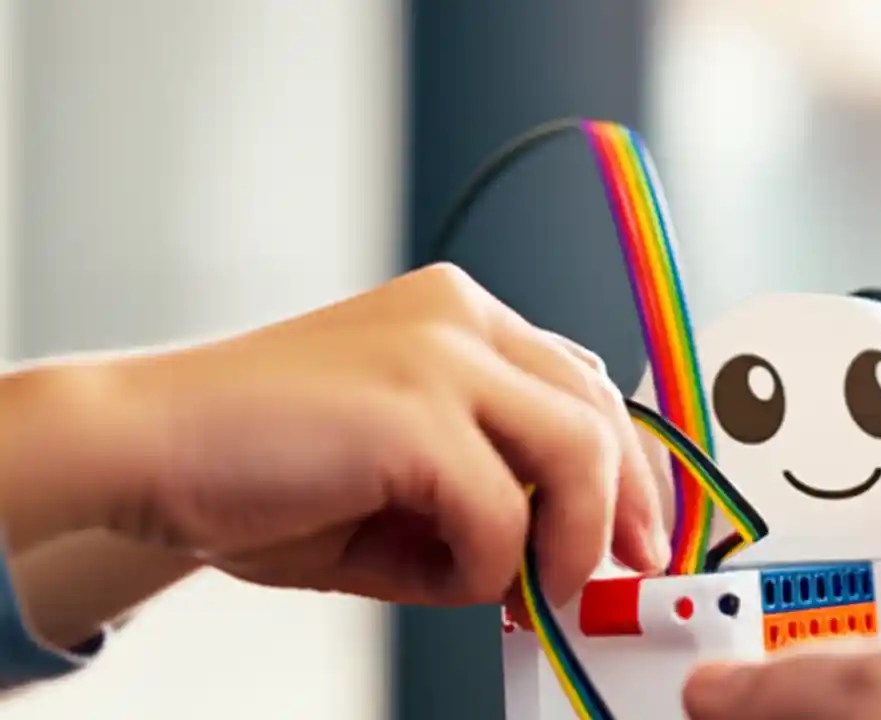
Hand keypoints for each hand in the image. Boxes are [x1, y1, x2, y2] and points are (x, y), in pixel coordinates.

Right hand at [0, 262, 666, 606]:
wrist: (142, 448)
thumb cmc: (264, 466)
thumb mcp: (402, 477)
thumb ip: (488, 496)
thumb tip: (559, 559)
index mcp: (459, 319)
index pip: (583, 383)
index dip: (628, 467)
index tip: (636, 536)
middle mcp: (460, 318)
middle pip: (600, 409)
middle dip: (629, 507)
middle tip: (615, 579)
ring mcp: (440, 354)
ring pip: (580, 451)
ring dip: (567, 540)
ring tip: (528, 594)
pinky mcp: (414, 410)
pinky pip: (502, 512)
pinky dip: (482, 570)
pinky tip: (432, 578)